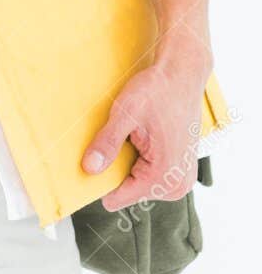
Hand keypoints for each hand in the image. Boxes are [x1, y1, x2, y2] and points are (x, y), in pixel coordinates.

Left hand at [81, 49, 210, 211]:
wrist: (183, 75)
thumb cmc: (158, 90)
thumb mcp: (126, 113)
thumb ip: (107, 143)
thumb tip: (89, 168)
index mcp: (163, 176)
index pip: (117, 198)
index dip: (102, 179)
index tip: (97, 159)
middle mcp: (177, 186)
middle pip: (128, 191)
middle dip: (119, 167)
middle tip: (126, 137)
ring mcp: (181, 180)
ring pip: (138, 183)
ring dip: (131, 162)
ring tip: (138, 135)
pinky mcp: (181, 171)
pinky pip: (150, 175)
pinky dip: (142, 159)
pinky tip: (145, 138)